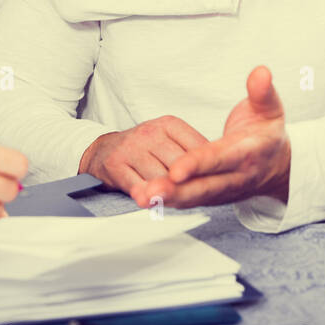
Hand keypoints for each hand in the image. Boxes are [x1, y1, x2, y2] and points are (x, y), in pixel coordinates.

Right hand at [78, 116, 210, 200]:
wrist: (103, 151)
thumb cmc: (144, 149)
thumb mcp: (170, 141)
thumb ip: (191, 154)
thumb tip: (220, 169)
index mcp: (169, 124)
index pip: (197, 148)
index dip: (205, 169)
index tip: (215, 181)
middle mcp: (150, 132)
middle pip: (179, 166)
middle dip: (187, 184)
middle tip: (195, 196)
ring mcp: (132, 148)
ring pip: (160, 179)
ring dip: (168, 193)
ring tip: (174, 200)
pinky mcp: (116, 164)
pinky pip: (138, 186)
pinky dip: (148, 197)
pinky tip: (154, 201)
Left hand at [135, 66, 290, 208]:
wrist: (277, 167)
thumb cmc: (266, 134)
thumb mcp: (270, 110)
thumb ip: (262, 92)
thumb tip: (261, 72)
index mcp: (248, 154)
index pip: (220, 158)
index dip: (198, 163)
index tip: (176, 168)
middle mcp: (235, 178)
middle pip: (204, 186)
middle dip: (177, 190)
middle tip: (150, 191)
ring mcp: (221, 191)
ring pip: (193, 197)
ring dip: (167, 199)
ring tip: (141, 197)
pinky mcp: (210, 196)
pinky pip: (187, 200)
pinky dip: (167, 202)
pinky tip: (144, 199)